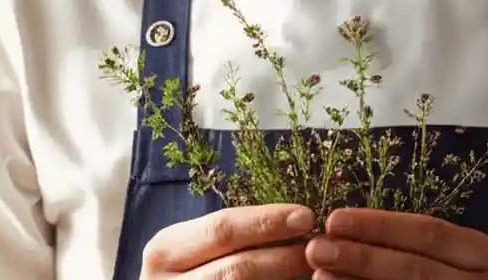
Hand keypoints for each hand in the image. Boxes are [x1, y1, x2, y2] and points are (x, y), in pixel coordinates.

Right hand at [140, 204, 315, 278]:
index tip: (307, 216)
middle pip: (238, 269)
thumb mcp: (196, 247)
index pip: (222, 229)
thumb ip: (233, 235)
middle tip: (321, 248)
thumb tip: (296, 220)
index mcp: (166, 250)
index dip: (267, 221)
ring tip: (316, 271)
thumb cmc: (191, 269)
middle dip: (285, 257)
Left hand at [306, 208, 487, 278]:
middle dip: (363, 256)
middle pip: (416, 268)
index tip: (336, 219)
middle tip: (318, 248)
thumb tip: (353, 232)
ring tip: (319, 276)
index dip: (381, 226)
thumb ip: (420, 250)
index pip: (429, 233)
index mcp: (485, 255)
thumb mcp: (462, 263)